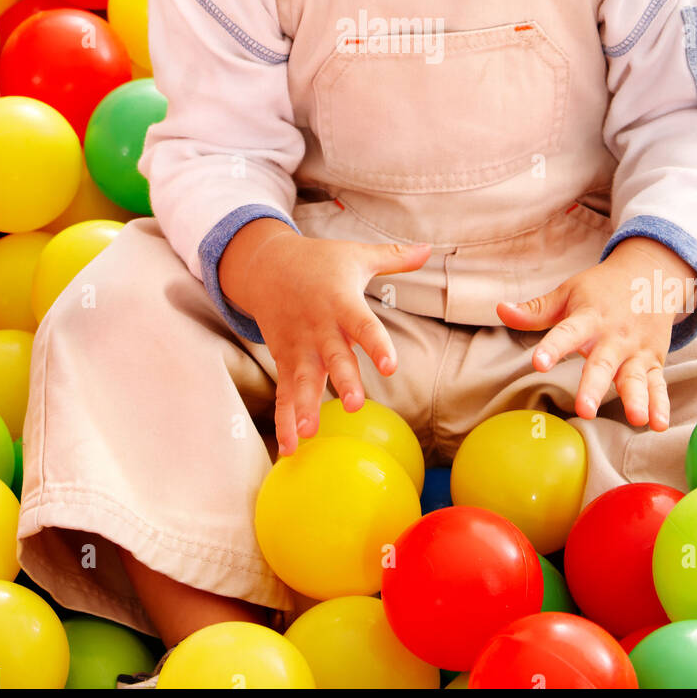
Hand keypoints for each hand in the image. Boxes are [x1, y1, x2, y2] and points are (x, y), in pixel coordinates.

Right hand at [218, 220, 430, 455]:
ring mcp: (299, 347)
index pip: (363, 325)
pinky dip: (285, 420)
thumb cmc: (320, 261)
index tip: (390, 366)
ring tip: (310, 433)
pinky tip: (290, 449)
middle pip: (334, 357)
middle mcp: (319, 328)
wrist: (266, 266)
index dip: (376, 345)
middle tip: (355, 405)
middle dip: (343, 381)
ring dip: (306, 406)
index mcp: (341, 303)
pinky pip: (284, 394)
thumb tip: (430, 248)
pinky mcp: (284, 361)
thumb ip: (394, 258)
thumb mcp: (356, 255)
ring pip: (304, 379)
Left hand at [496, 238, 696, 431]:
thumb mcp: (567, 293)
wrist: (650, 273)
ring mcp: (636, 350)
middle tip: (585, 410)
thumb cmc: (601, 289)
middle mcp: (613, 336)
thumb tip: (499, 310)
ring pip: (635, 377)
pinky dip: (660, 403)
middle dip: (594, 386)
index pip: (567, 333)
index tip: (538, 363)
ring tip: (636, 419)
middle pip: (603, 363)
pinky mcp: (653, 361)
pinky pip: (658, 384)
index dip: (552, 348)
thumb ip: (535, 310)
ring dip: (637, 398)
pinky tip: (659, 424)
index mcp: (588, 317)